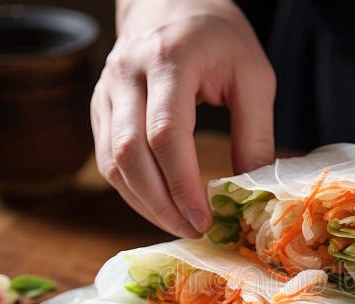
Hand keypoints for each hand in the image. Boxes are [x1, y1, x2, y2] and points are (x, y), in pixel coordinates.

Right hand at [91, 0, 274, 236]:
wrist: (170, 1)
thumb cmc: (218, 37)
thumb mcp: (254, 75)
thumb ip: (254, 132)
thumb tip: (250, 191)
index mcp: (169, 60)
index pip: (165, 133)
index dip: (182, 184)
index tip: (205, 219)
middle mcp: (126, 74)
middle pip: (130, 153)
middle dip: (160, 203)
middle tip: (192, 230)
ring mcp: (106, 90)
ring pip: (111, 161)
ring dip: (143, 203)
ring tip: (178, 225)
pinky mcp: (99, 107)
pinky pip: (106, 158)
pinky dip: (131, 189)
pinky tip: (158, 206)